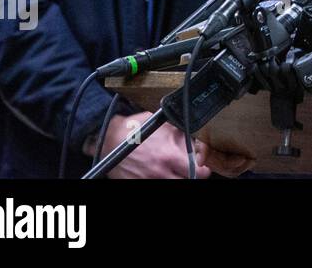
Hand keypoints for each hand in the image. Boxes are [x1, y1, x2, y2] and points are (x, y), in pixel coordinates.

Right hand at [98, 112, 253, 178]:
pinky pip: (154, 185)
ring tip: (172, 169)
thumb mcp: (164, 127)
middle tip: (188, 169)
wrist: (108, 140)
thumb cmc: (135, 129)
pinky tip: (158, 172)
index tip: (202, 167)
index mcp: (170, 156)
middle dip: (190, 175)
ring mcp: (148, 181)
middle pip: (187, 181)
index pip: (199, 173)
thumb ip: (182, 137)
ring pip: (173, 184)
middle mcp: (160, 172)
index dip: (203, 170)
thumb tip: (195, 144)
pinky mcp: (137, 185)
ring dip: (176, 177)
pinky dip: (160, 180)